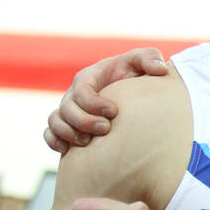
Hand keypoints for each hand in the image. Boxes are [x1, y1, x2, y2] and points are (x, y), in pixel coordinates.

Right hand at [43, 49, 166, 153]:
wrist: (130, 96)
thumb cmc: (136, 76)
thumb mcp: (143, 62)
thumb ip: (150, 59)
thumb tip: (160, 69)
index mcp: (89, 77)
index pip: (82, 90)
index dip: (94, 102)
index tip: (114, 112)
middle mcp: (74, 94)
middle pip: (67, 108)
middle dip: (84, 121)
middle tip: (106, 129)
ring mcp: (68, 110)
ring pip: (55, 121)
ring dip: (68, 133)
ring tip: (88, 142)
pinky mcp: (66, 125)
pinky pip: (49, 133)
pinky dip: (54, 141)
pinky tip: (67, 150)